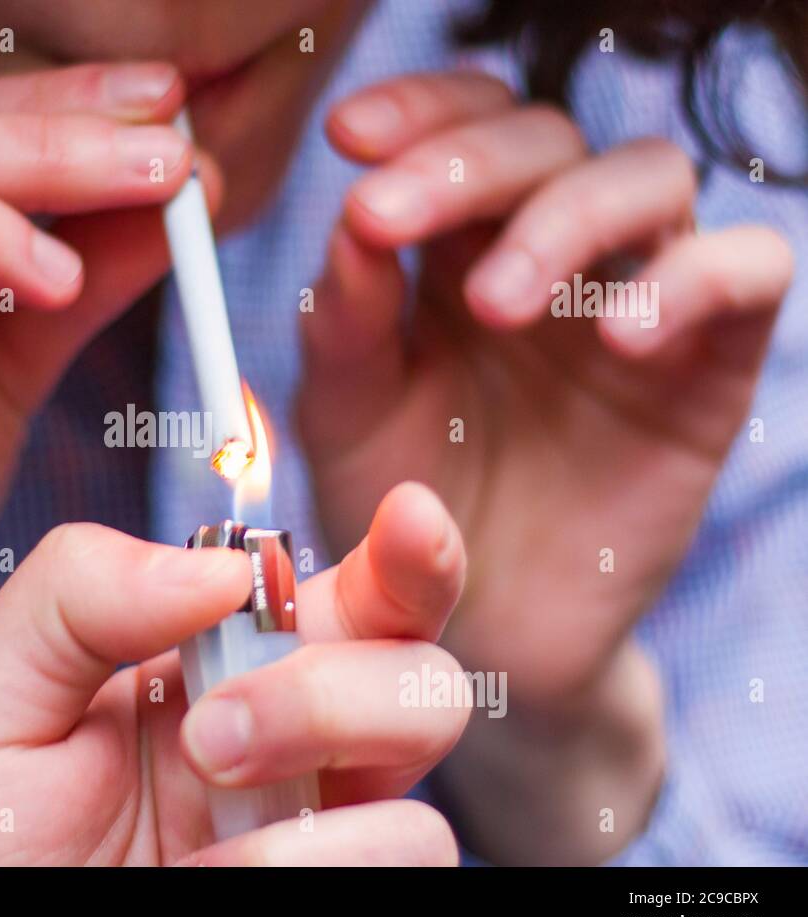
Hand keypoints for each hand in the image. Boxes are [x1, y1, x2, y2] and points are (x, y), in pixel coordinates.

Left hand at [0, 482, 468, 864]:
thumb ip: (82, 593)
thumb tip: (224, 566)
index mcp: (222, 670)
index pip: (358, 597)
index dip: (409, 552)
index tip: (407, 520)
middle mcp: (288, 750)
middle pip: (421, 680)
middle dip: (333, 692)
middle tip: (208, 735)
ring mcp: (306, 841)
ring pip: (420, 802)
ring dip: (309, 811)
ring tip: (198, 841)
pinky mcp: (315, 907)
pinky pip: (400, 863)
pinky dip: (301, 870)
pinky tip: (209, 879)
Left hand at [299, 72, 791, 859]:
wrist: (477, 627)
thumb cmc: (404, 506)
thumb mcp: (348, 412)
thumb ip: (345, 319)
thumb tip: (354, 219)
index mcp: (458, 247)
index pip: (462, 127)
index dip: (416, 112)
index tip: (349, 139)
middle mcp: (552, 255)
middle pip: (549, 137)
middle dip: (468, 163)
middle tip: (391, 217)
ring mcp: (634, 300)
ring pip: (650, 178)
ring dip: (567, 215)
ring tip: (496, 303)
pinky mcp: (709, 365)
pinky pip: (747, 271)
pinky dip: (695, 275)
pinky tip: (620, 332)